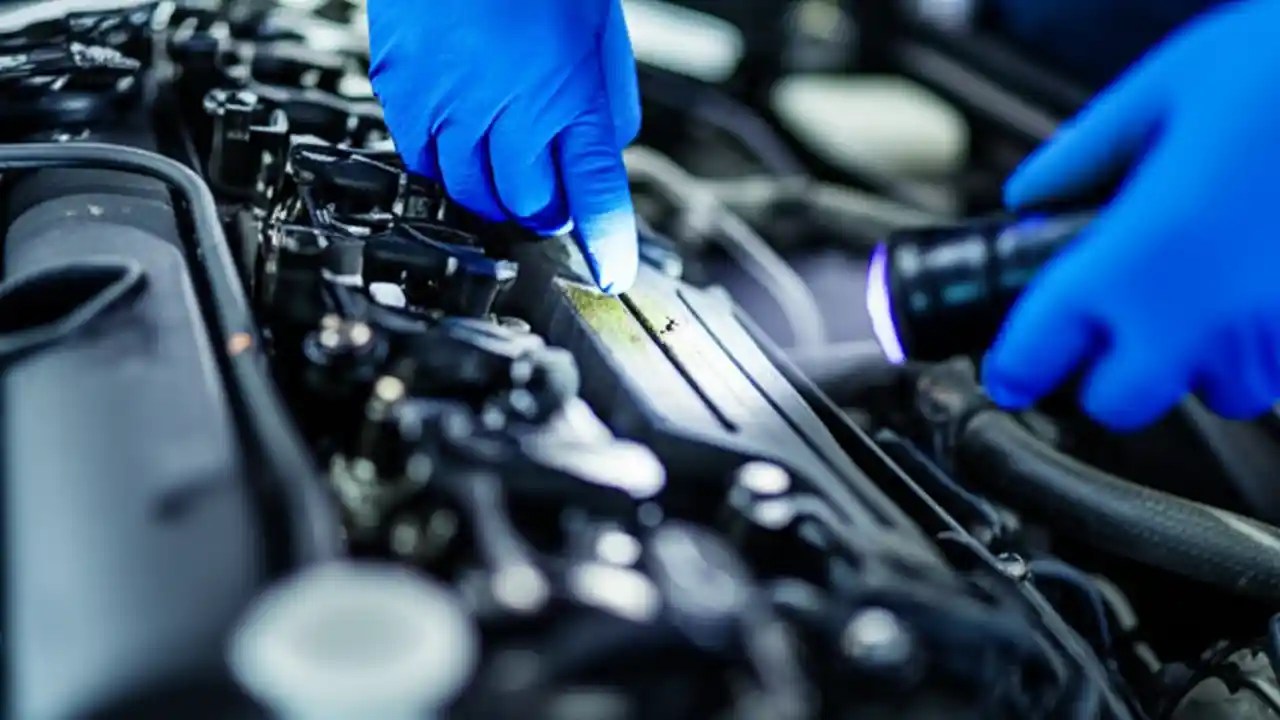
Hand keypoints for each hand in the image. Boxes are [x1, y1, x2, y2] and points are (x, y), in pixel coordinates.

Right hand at [368, 0, 641, 293]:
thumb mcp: (598, 31)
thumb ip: (606, 100)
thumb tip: (604, 153)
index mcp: (572, 92)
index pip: (595, 195)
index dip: (606, 245)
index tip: (612, 273)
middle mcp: (510, 107)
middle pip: (530, 207)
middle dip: (547, 213)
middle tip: (552, 199)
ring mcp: (449, 103)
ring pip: (471, 193)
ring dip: (497, 197)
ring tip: (507, 174)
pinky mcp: (403, 91)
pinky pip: (422, 160)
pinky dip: (447, 166)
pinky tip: (462, 144)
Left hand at [983, 0, 1279, 429]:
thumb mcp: (1165, 87)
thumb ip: (1083, 155)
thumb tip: (1033, 195)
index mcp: (1135, 253)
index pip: (1040, 349)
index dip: (1015, 365)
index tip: (1010, 368)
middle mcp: (1201, 310)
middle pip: (1121, 402)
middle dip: (1109, 371)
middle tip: (1111, 324)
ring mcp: (1275, 333)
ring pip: (1215, 391)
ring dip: (1199, 356)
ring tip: (1212, 280)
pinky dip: (1266, 340)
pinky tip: (1267, 277)